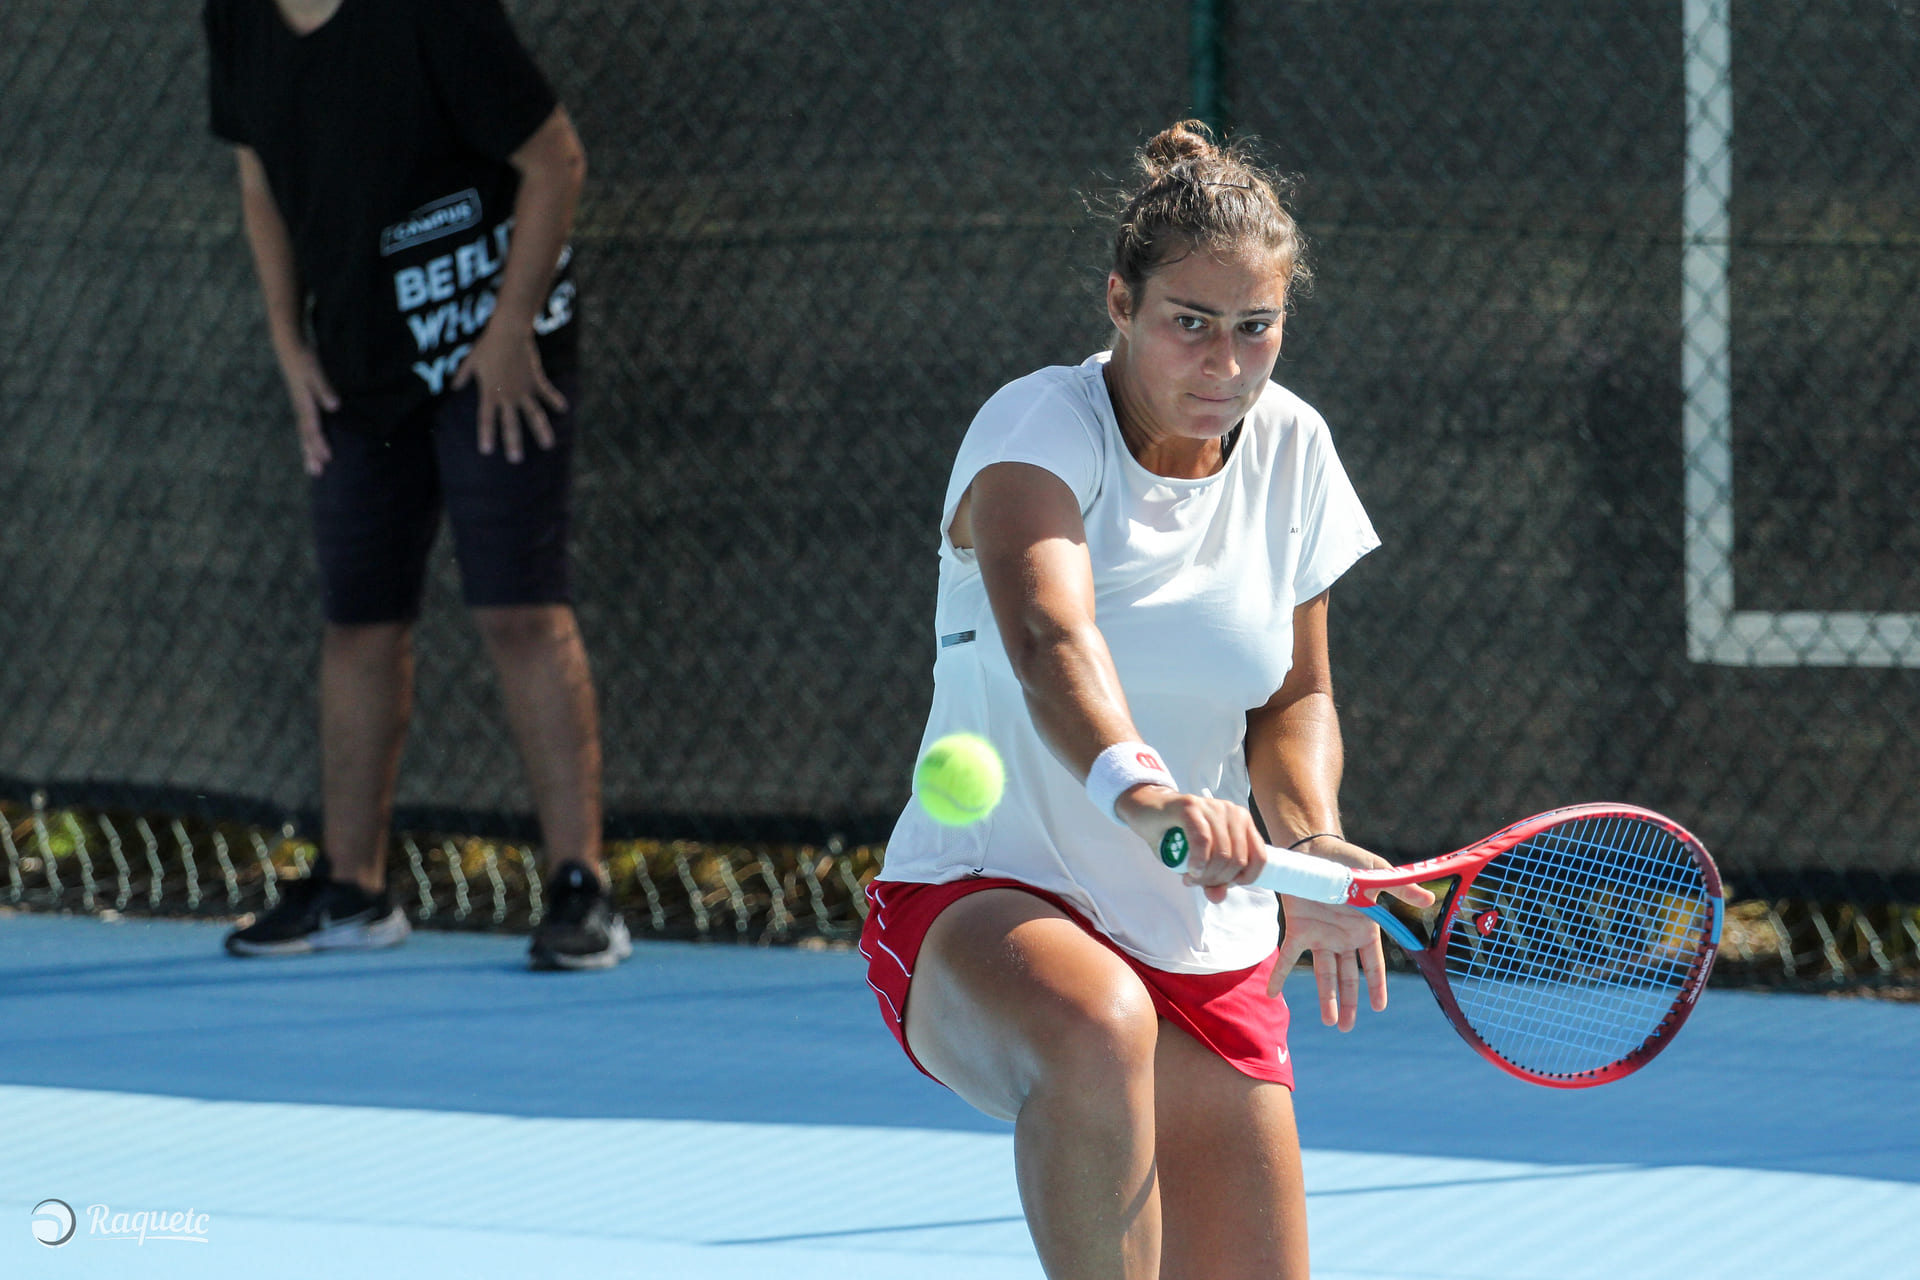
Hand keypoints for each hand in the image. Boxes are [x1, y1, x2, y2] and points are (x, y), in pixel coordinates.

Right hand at [275, 342, 339, 476]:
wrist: (289, 347)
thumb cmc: (304, 358)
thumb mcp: (315, 370)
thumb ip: (324, 388)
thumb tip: (334, 406)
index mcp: (305, 403)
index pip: (312, 428)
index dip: (319, 443)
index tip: (328, 459)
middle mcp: (301, 408)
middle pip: (306, 436)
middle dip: (311, 454)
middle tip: (316, 473)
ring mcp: (300, 407)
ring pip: (304, 434)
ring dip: (308, 451)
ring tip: (313, 469)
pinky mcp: (301, 404)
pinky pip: (305, 427)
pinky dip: (308, 440)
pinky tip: (311, 449)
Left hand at [452, 322, 566, 463]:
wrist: (508, 331)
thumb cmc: (487, 345)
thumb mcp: (471, 361)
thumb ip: (463, 375)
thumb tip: (453, 386)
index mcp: (489, 393)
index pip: (486, 419)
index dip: (486, 435)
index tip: (487, 451)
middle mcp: (507, 395)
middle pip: (510, 423)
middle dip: (513, 442)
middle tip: (516, 460)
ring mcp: (523, 389)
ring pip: (534, 415)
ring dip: (541, 431)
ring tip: (548, 445)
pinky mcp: (536, 380)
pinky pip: (547, 393)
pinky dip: (555, 400)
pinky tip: (563, 409)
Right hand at [1117, 786, 1265, 903]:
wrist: (1146, 810)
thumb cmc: (1174, 835)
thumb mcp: (1197, 863)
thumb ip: (1212, 880)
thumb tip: (1218, 897)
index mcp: (1242, 823)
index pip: (1259, 857)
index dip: (1244, 878)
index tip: (1223, 884)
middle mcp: (1232, 812)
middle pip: (1237, 859)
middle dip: (1217, 879)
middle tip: (1197, 882)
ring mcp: (1213, 807)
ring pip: (1222, 853)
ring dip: (1205, 874)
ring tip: (1189, 878)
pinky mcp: (1191, 806)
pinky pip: (1203, 840)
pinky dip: (1198, 860)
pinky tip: (1191, 870)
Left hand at [1269, 836, 1434, 1031]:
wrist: (1314, 849)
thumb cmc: (1349, 862)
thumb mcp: (1378, 875)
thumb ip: (1402, 890)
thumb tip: (1431, 900)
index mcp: (1364, 928)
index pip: (1373, 964)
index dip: (1376, 986)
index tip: (1379, 1008)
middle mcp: (1342, 937)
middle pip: (1347, 977)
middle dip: (1349, 1002)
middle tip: (1347, 1028)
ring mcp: (1320, 935)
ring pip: (1324, 974)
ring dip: (1325, 998)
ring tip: (1330, 1023)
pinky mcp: (1298, 929)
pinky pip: (1289, 956)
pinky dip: (1281, 974)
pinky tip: (1272, 992)